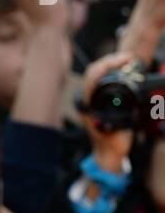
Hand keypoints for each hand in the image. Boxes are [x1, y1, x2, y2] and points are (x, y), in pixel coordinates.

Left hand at [78, 50, 136, 164]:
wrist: (108, 154)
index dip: (108, 65)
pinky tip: (122, 68)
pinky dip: (112, 70)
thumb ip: (118, 125)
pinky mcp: (96, 98)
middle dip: (110, 60)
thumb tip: (117, 114)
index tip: (124, 61)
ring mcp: (90, 99)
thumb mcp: (118, 134)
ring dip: (111, 64)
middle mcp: (86, 101)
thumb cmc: (112, 146)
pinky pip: (101, 78)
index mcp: (87, 107)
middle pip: (93, 70)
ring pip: (96, 72)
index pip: (92, 77)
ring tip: (127, 61)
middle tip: (128, 58)